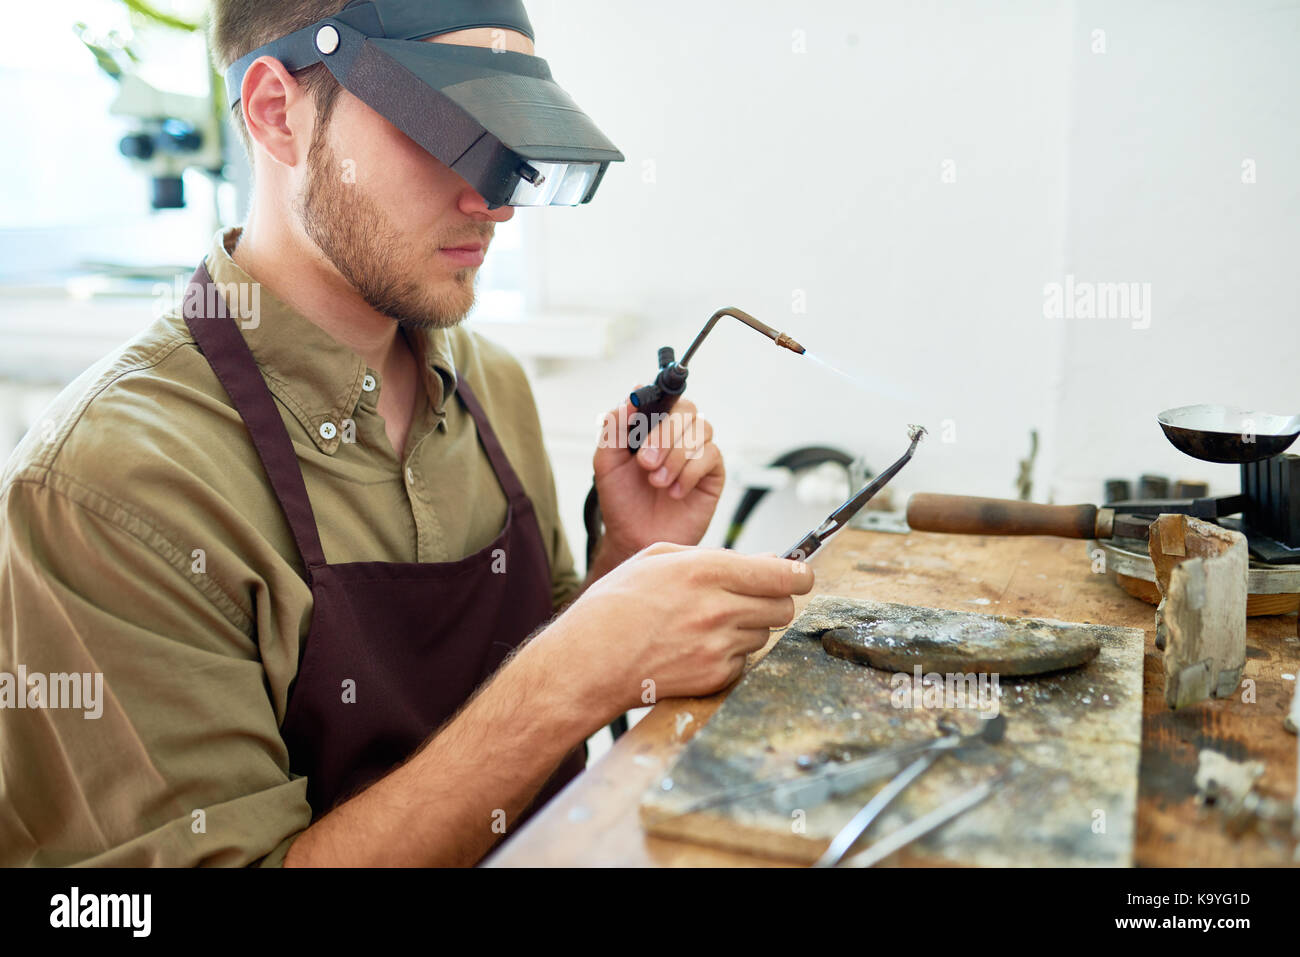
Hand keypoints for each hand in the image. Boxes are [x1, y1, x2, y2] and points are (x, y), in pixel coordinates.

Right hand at [549, 543, 814, 715]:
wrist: (589, 661)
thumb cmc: (615, 606)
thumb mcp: (657, 558)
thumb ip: (710, 556)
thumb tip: (753, 561)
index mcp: (706, 571)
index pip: (783, 575)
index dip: (798, 574)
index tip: (801, 575)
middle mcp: (719, 609)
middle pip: (783, 606)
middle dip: (774, 599)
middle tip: (752, 598)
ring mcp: (719, 647)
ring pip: (763, 634)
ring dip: (748, 627)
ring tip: (708, 624)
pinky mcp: (715, 677)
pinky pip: (743, 662)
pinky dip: (729, 655)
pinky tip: (696, 648)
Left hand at [592, 398, 724, 560]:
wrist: (634, 538)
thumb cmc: (622, 501)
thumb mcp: (606, 462)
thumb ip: (614, 427)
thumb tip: (632, 396)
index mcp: (653, 426)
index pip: (665, 397)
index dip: (657, 403)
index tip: (640, 423)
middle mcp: (678, 435)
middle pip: (686, 410)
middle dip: (664, 435)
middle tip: (645, 463)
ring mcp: (697, 453)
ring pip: (701, 430)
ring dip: (676, 457)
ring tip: (657, 482)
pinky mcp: (712, 474)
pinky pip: (711, 456)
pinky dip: (689, 473)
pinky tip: (674, 492)